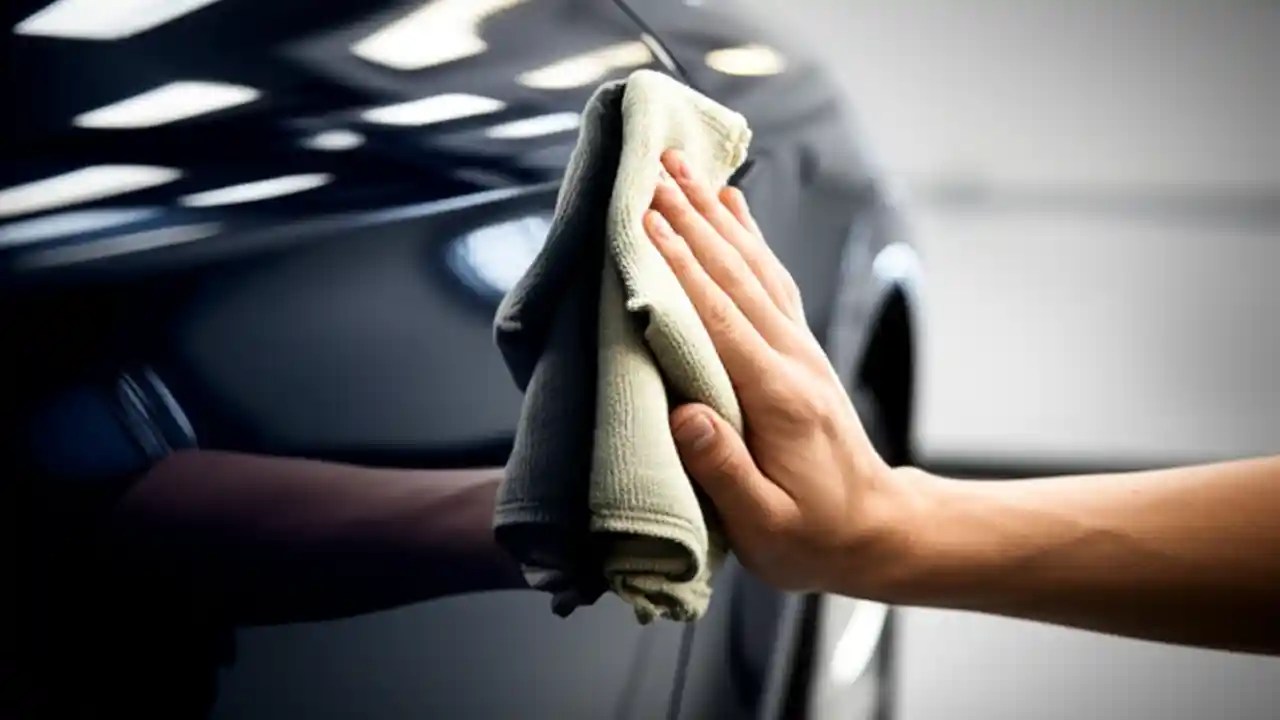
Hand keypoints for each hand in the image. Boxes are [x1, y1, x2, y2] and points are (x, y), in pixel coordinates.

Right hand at [646, 149, 903, 594]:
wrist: (878, 531)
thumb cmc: (814, 537)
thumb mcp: (766, 525)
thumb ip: (724, 471)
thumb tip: (684, 413)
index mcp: (777, 397)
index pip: (720, 318)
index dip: (680, 268)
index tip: (645, 221)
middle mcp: (792, 359)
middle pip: (735, 275)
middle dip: (692, 219)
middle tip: (653, 170)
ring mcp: (800, 349)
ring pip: (754, 266)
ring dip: (717, 215)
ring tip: (685, 169)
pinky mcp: (799, 350)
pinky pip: (771, 279)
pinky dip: (749, 237)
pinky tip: (733, 207)